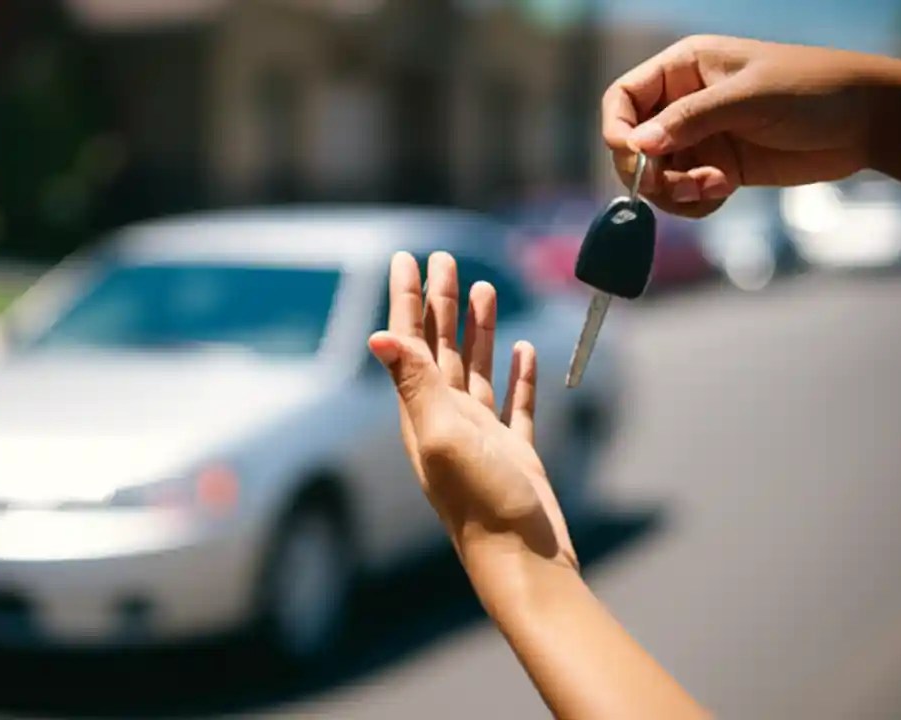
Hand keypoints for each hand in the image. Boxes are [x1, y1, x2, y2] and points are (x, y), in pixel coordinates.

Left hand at [366, 251, 576, 574]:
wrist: (523, 565)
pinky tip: (525, 350)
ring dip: (478, 328)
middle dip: (440, 301)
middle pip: (439, 347)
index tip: (405, 256)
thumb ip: (414, 384)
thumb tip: (376, 335)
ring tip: (483, 287)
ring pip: (476, 368)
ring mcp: (481, 438)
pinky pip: (516, 404)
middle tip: (444, 257)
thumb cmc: (481, 507)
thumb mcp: (443, 437)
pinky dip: (519, 374)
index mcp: (422, 414)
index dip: (406, 297)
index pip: (409, 341)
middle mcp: (446, 421)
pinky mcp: (515, 455)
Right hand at [602, 35, 874, 217]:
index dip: (616, 129)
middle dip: (650, 171)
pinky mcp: (719, 168)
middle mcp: (684, 102)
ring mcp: (701, 138)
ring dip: (675, 191)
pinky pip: (684, 194)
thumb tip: (636, 147)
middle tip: (680, 185)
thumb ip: (689, 120)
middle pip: (633, 146)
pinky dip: (695, 202)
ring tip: (714, 187)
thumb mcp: (746, 99)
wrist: (867, 121)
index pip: (623, 98)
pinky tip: (724, 192)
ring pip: (657, 176)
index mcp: (684, 68)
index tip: (632, 157)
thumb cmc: (811, 90)